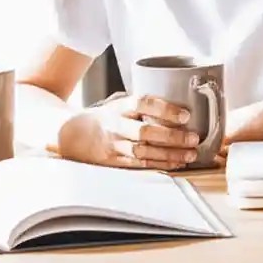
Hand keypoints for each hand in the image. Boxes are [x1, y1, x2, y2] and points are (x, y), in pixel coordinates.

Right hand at [57, 94, 200, 169]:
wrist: (68, 134)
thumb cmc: (102, 117)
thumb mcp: (117, 103)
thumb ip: (141, 104)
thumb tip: (176, 98)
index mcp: (118, 106)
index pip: (143, 103)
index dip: (165, 109)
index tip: (186, 115)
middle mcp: (115, 125)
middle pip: (145, 132)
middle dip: (172, 137)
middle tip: (194, 138)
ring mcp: (113, 145)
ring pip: (144, 152)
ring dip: (169, 154)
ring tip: (190, 154)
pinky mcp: (113, 161)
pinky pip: (139, 164)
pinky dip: (159, 165)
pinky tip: (176, 163)